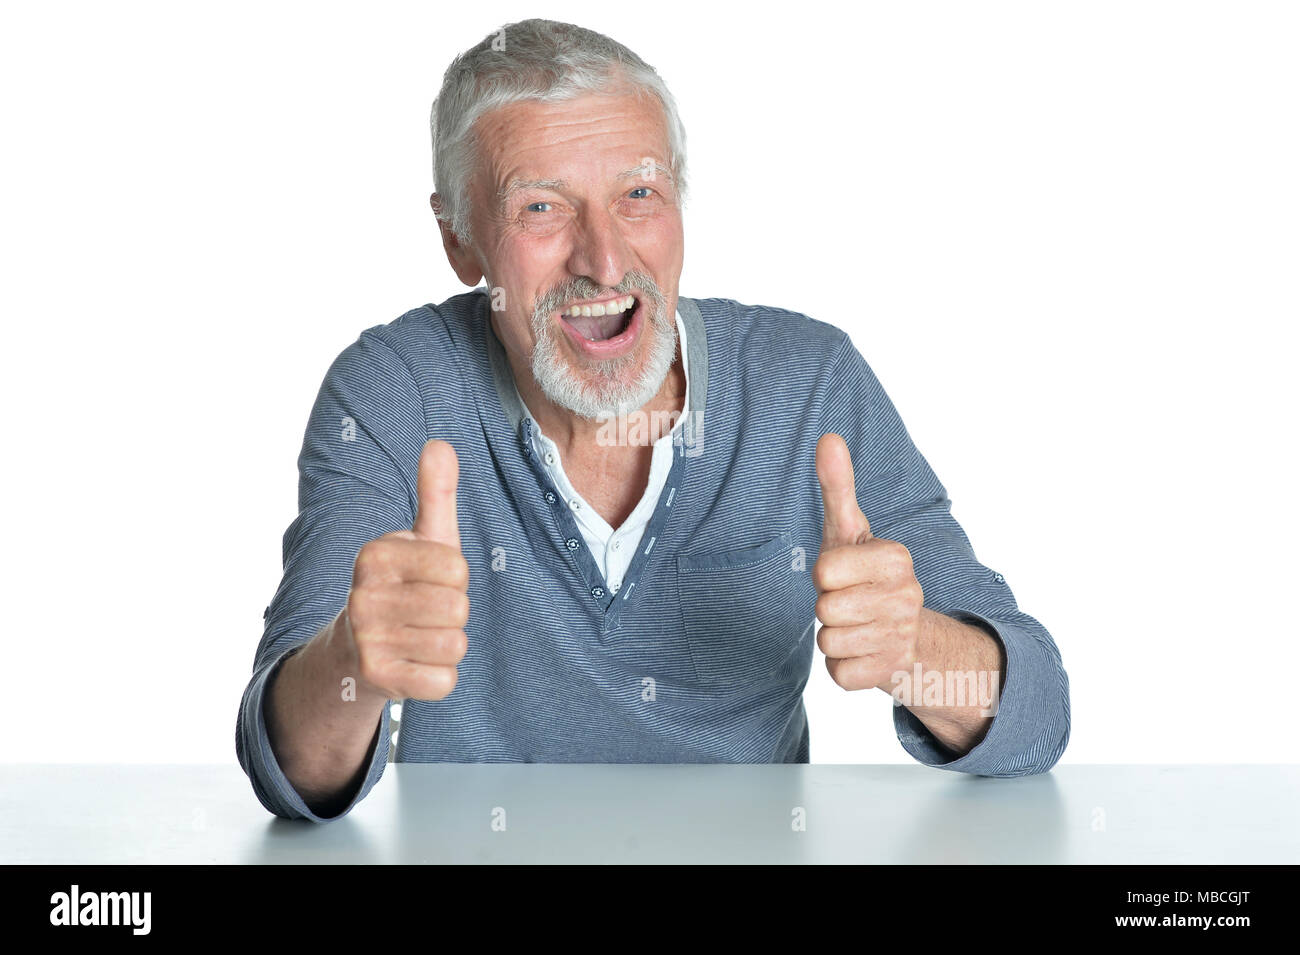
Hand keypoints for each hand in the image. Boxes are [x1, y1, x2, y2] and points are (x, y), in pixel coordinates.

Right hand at [345, 439, 469, 700]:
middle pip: (458, 607)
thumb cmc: (403, 585)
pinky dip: (439, 677)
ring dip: (447, 644)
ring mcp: (367, 639)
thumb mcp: (420, 538)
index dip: (455, 578)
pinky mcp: (376, 678)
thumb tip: (440, 444)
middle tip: (425, 612)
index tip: (429, 580)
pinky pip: (444, 681)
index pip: (457, 568)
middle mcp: (363, 595)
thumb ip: (435, 493)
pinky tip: (415, 664)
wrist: (356, 649)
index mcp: (376, 555)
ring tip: (420, 636)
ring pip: (455, 645)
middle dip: (452, 612)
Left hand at [812, 433, 924, 690]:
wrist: (905, 636)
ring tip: (855, 626)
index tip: (844, 574)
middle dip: (827, 607)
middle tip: (848, 602)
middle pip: (824, 608)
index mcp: (897, 558)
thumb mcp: (849, 530)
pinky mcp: (888, 674)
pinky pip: (837, 675)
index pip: (825, 571)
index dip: (825, 573)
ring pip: (828, 641)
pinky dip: (841, 667)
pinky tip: (862, 652)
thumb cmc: (865, 575)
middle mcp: (907, 597)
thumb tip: (828, 437)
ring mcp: (901, 637)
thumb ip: (838, 486)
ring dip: (833, 636)